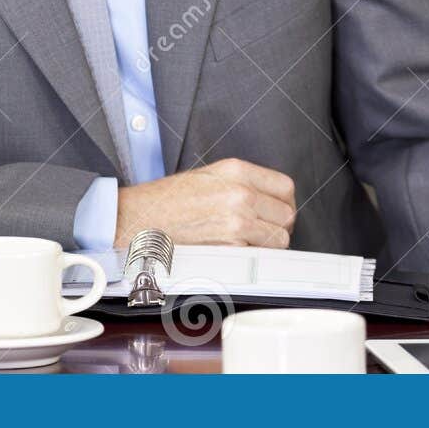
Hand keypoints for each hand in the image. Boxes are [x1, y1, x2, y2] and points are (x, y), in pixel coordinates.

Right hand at [114, 157, 296, 248]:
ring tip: (246, 240)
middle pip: (287, 216)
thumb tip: (271, 200)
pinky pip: (260, 256)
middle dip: (277, 225)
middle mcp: (241, 194)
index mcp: (236, 170)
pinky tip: (233, 249)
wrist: (141, 220)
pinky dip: (252, 257)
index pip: (286, 187)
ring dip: (267, 244)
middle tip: (261, 229)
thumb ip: (243, 183)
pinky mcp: (231, 247)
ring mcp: (237, 222)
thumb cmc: (169, 200)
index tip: (276, 210)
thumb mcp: (209, 175)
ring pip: (279, 239)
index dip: (283, 202)